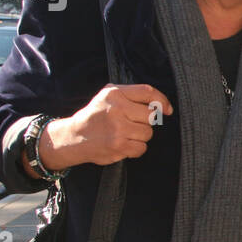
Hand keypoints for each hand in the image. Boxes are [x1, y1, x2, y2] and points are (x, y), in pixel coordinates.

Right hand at [38, 84, 172, 171]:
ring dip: (140, 136)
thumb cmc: (96, 115)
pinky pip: (141, 148)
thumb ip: (132, 95)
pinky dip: (136, 148)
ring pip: (148, 133)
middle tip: (133, 123)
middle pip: (151, 116)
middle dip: (146, 121)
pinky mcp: (118, 146)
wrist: (74, 137)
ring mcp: (117, 129)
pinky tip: (124, 144)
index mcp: (115, 94)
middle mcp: (116, 109)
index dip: (162, 101)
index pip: (148, 93)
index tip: (167, 109)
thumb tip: (162, 106)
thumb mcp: (108, 96)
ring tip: (125, 134)